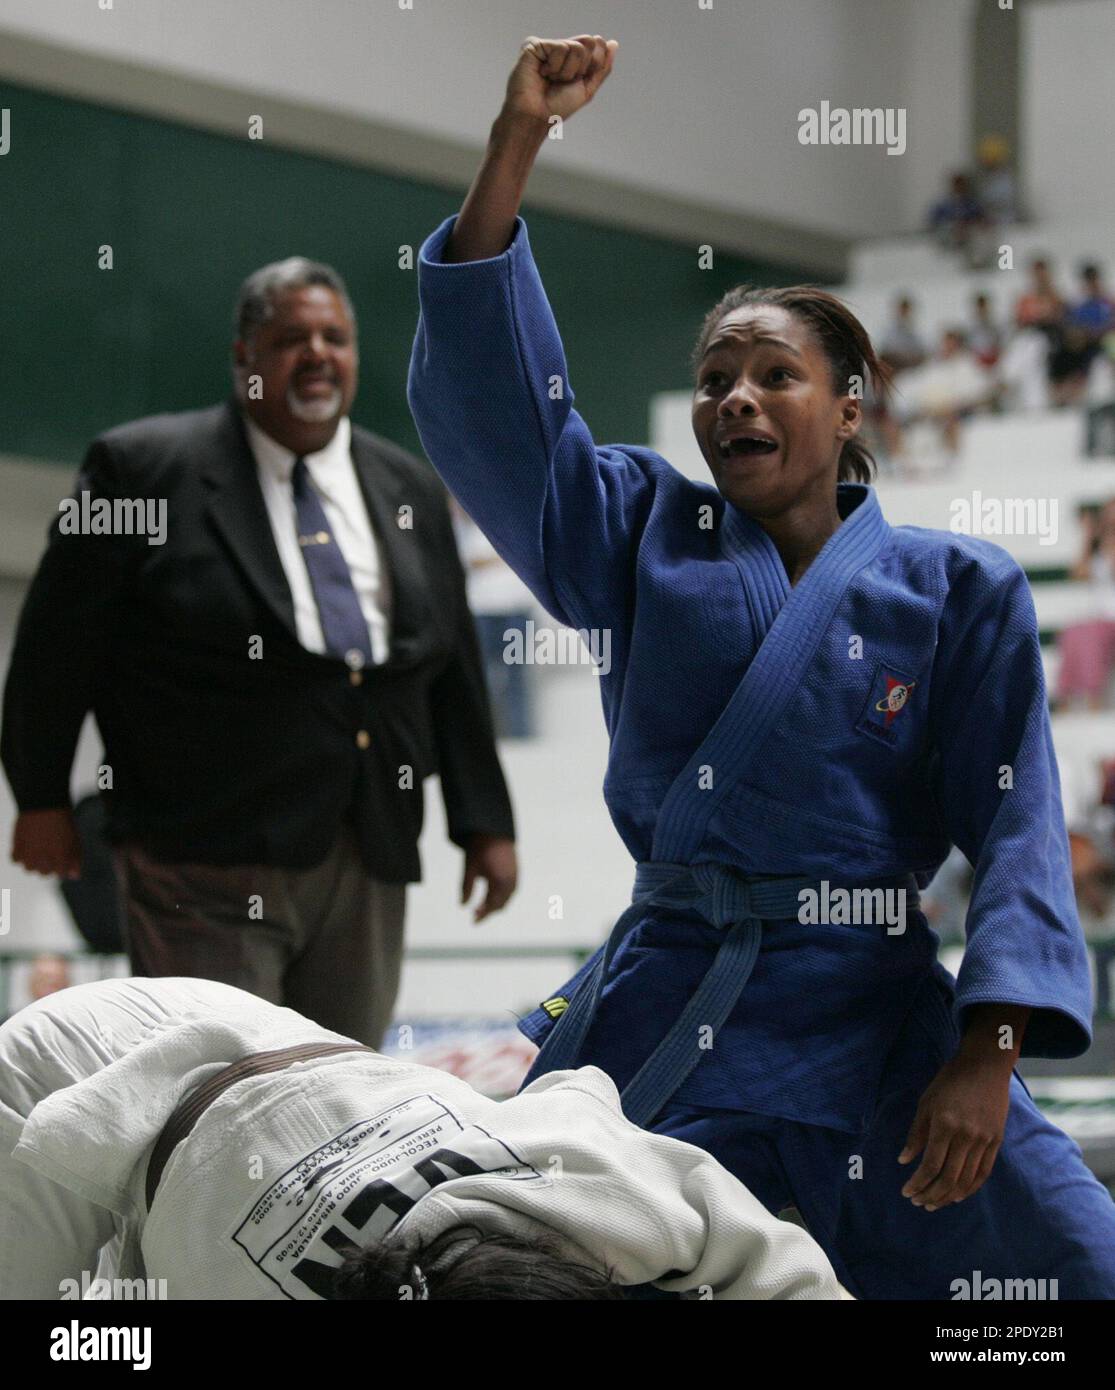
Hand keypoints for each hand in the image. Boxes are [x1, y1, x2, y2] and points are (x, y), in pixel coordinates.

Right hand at [12, 808, 81, 878]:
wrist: (44, 802)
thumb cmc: (63, 821)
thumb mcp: (75, 839)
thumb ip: (75, 859)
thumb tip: (74, 877)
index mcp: (60, 857)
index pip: (61, 873)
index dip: (63, 865)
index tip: (62, 856)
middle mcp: (43, 858)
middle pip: (44, 873)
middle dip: (49, 865)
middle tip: (49, 851)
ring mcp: (28, 854)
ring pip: (29, 869)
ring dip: (34, 862)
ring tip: (38, 849)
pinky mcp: (16, 847)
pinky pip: (15, 860)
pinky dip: (20, 856)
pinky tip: (26, 847)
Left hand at [460, 834, 517, 922]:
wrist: (493, 829)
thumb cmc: (479, 848)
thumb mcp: (469, 868)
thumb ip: (466, 888)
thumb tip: (462, 905)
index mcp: (500, 881)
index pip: (492, 905)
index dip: (483, 915)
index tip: (473, 921)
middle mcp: (511, 881)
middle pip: (501, 904)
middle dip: (489, 911)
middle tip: (475, 914)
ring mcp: (515, 876)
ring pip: (506, 897)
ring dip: (495, 904)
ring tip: (482, 906)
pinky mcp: (515, 871)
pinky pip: (510, 890)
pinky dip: (501, 895)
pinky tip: (490, 894)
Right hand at [504, 34, 617, 124]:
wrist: (535, 117)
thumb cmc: (557, 108)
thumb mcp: (587, 89)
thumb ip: (601, 67)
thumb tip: (614, 43)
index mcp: (572, 59)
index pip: (596, 46)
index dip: (593, 65)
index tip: (578, 81)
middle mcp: (560, 49)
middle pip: (588, 43)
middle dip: (581, 68)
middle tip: (563, 82)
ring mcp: (547, 46)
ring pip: (575, 46)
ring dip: (567, 71)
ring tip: (551, 80)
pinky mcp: (534, 45)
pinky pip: (559, 47)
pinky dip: (555, 66)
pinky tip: (541, 74)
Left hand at [898, 1050, 1011, 1208]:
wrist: (985, 1066)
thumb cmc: (950, 1081)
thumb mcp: (926, 1102)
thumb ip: (916, 1134)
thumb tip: (903, 1161)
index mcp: (945, 1125)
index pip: (930, 1165)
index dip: (918, 1183)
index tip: (907, 1192)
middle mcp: (966, 1136)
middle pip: (948, 1177)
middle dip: (930, 1194)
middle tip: (918, 1202)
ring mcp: (984, 1140)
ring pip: (966, 1180)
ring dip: (948, 1196)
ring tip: (933, 1203)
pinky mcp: (996, 1142)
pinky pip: (983, 1173)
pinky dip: (970, 1188)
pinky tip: (957, 1196)